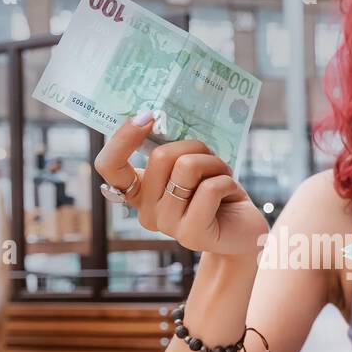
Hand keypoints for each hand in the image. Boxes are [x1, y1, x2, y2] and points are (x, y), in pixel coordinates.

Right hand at [93, 110, 269, 255]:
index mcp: (140, 191)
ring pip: (187, 167)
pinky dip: (228, 182)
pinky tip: (231, 195)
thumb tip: (159, 119)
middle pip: (160, 156)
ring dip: (215, 163)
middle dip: (195, 146)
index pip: (109, 166)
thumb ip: (173, 152)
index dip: (122, 138)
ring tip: (222, 176)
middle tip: (211, 159)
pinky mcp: (190, 234)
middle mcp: (146, 211)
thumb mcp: (191, 167)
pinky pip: (210, 188)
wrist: (243, 232)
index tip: (147, 117)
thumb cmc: (217, 193)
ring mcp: (166, 225)